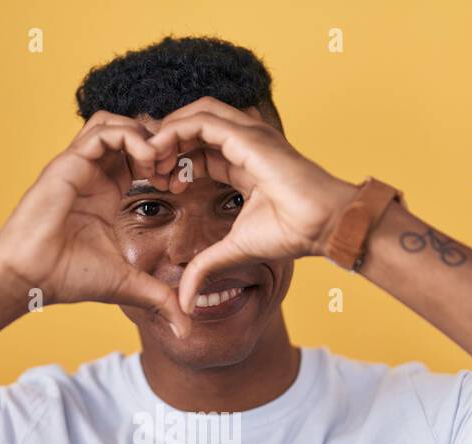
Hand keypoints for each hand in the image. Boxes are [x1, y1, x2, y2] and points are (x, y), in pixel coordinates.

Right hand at [0, 112, 192, 338]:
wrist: (30, 277)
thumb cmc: (69, 278)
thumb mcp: (128, 285)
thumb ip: (159, 298)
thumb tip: (186, 329)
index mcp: (108, 193)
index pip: (141, 157)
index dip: (166, 163)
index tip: (181, 186)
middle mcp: (94, 174)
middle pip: (133, 132)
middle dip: (161, 144)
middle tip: (177, 169)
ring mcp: (80, 165)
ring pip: (118, 123)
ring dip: (147, 135)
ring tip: (161, 163)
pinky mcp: (69, 162)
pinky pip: (104, 130)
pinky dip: (131, 137)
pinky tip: (147, 162)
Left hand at [145, 97, 358, 313]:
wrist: (321, 225)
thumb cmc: (291, 233)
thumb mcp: (233, 251)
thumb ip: (205, 268)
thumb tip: (183, 302)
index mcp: (244, 162)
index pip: (201, 147)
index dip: (176, 161)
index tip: (164, 186)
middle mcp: (245, 141)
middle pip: (195, 124)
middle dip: (168, 142)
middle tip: (150, 168)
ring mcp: (248, 134)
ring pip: (195, 114)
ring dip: (168, 133)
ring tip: (151, 160)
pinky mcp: (247, 136)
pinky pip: (201, 121)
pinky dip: (175, 131)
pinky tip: (160, 153)